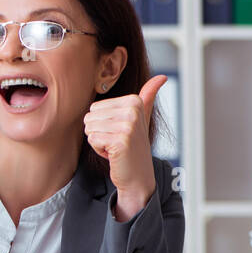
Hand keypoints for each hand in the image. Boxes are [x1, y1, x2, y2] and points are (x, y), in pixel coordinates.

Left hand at [83, 74, 167, 219]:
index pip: (94, 107)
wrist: (137, 176)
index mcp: (134, 101)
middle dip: (99, 132)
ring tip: (116, 147)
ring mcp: (127, 126)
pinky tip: (114, 154)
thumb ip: (148, 96)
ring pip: (89, 128)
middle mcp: (132, 111)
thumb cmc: (133, 146)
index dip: (102, 123)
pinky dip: (99, 150)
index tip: (120, 132)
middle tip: (117, 141)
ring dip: (98, 141)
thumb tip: (162, 76)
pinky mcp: (120, 141)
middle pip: (89, 117)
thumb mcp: (140, 118)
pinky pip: (92, 139)